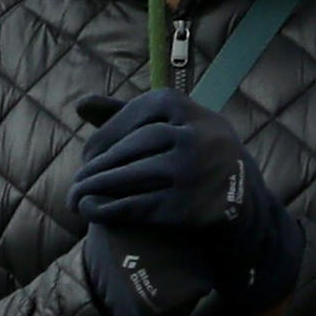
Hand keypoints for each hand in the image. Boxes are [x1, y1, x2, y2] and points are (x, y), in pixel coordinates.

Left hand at [76, 88, 302, 315]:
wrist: (241, 200)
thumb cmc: (198, 155)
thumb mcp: (177, 125)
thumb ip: (129, 114)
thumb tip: (80, 105)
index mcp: (192, 110)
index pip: (137, 112)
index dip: (106, 133)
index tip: (89, 153)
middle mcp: (195, 138)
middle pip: (131, 147)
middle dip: (96, 166)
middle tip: (75, 182)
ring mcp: (190, 173)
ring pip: (128, 176)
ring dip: (94, 188)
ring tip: (75, 198)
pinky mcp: (184, 208)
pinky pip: (133, 206)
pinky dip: (105, 209)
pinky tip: (90, 210)